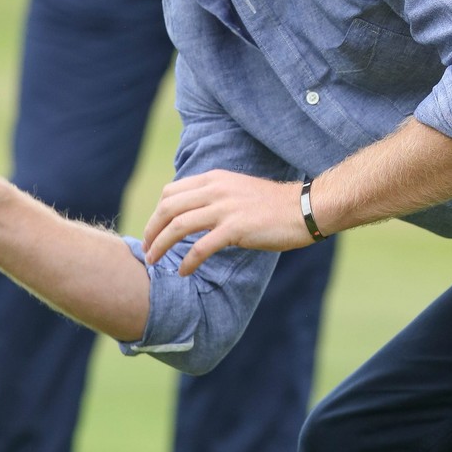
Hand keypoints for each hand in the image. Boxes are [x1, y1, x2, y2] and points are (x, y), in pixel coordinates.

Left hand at [143, 170, 310, 275]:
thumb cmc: (273, 206)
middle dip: (151, 231)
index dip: (156, 214)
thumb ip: (214, 198)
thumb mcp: (237, 191)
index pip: (170, 192)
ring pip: (178, 226)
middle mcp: (215, 190)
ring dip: (161, 246)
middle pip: (168, 208)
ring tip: (155, 262)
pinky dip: (187, 261)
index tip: (153, 232)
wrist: (305, 208)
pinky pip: (201, 247)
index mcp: (214, 179)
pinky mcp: (236, 228)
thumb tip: (192, 215)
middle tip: (147, 250)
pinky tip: (183, 272)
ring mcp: (225, 208)